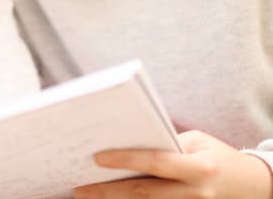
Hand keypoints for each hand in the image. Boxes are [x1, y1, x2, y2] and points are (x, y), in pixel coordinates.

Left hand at [73, 130, 272, 197]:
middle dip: (108, 192)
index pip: (157, 162)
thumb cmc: (218, 156)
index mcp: (199, 168)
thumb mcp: (198, 142)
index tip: (97, 158)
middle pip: (145, 194)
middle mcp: (196, 193)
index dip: (126, 160)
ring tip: (88, 197)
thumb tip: (127, 143)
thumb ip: (167, 145)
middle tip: (80, 189)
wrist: (255, 186)